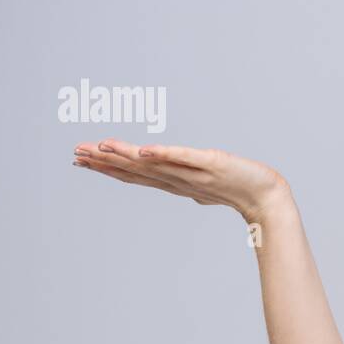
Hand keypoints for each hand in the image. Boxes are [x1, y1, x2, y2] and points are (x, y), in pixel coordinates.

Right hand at [72, 138, 291, 223]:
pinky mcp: (211, 165)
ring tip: (100, 146)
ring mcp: (193, 173)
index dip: (107, 167)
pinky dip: (164, 154)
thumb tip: (166, 169)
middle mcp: (179, 179)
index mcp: (174, 182)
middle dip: (105, 161)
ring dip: (125, 156)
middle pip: (136, 169)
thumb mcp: (203, 180)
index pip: (135, 173)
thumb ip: (182, 174)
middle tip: (76, 152)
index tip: (81, 158)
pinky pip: (185, 158)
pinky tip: (144, 150)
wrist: (268, 197)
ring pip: (153, 164)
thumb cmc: (239, 187)